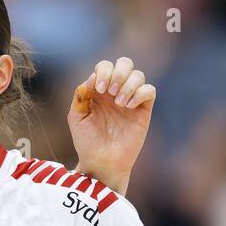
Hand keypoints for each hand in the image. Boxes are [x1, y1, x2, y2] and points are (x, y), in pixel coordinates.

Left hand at [68, 56, 155, 194]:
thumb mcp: (76, 116)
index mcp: (99, 90)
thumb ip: (81, 95)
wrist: (101, 162)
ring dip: (127, 85)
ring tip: (119, 104)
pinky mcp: (143, 111)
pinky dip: (139, 93)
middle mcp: (116, 92)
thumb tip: (92, 78)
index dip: (102, 72)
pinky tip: (128, 106)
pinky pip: (149, 90)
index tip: (97, 90)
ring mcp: (131, 100)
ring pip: (138, 75)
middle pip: (125, 64)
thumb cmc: (87, 141)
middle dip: (117, 72)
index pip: (105, 66)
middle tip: (109, 91)